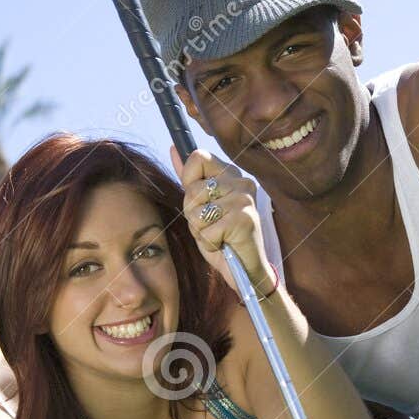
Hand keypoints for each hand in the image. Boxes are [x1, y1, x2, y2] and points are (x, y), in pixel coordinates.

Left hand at [170, 144, 274, 294]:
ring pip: (197, 213)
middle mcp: (241, 182)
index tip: (201, 201)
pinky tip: (223, 245)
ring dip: (200, 231)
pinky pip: (207, 232)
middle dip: (193, 214)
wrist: (246, 269)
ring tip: (218, 235)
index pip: (197, 157)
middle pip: (192, 190)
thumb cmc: (222, 237)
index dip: (189, 182)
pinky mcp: (244, 220)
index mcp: (231, 174)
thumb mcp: (201, 205)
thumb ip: (189, 178)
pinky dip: (209, 244)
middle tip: (211, 225)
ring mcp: (244, 200)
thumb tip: (173, 148)